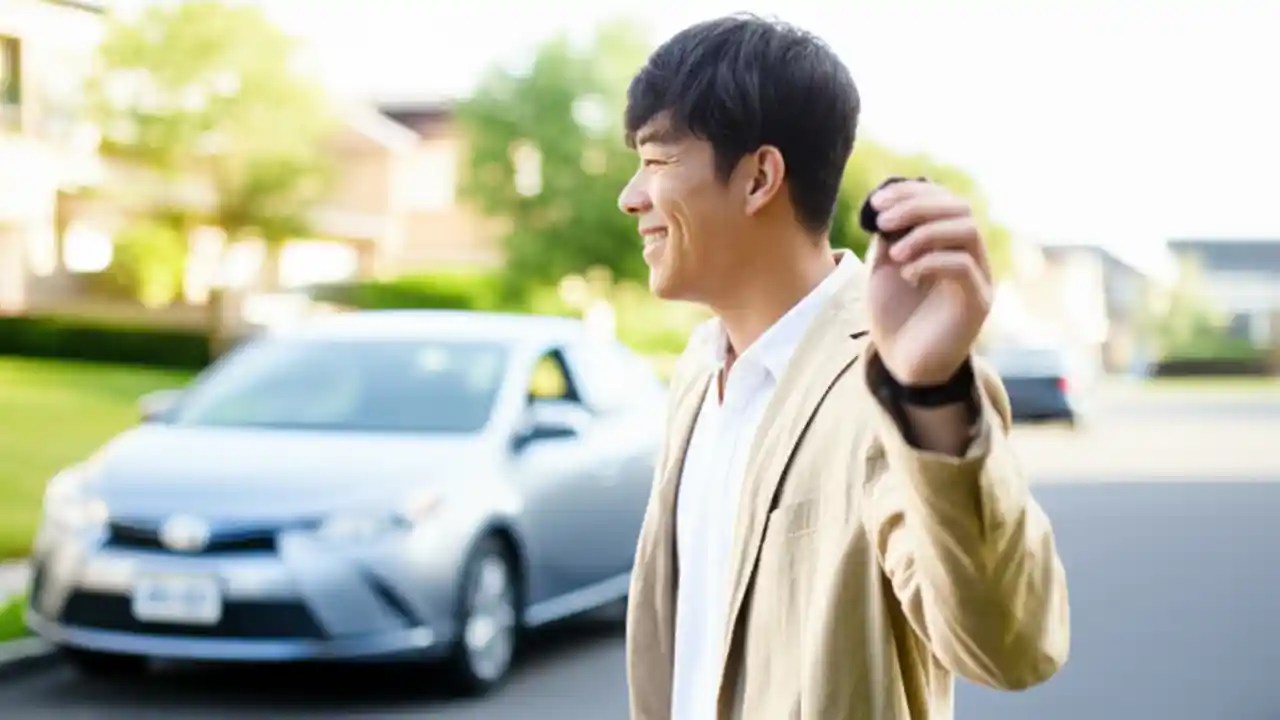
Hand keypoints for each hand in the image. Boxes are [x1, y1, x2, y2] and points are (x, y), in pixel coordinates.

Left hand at [865, 180, 992, 385]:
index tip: (877, 201)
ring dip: (924, 233)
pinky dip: (931, 261)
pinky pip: (964, 266)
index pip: (943, 198)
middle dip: (916, 207)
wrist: (901, 363)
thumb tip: (887, 203)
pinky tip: (907, 275)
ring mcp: (978, 277)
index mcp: (949, 241)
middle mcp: (970, 254)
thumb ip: (890, 235)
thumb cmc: (895, 315)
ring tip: (894, 253)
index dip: (911, 192)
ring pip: (967, 230)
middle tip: (881, 222)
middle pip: (959, 208)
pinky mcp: (977, 302)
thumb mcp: (884, 267)